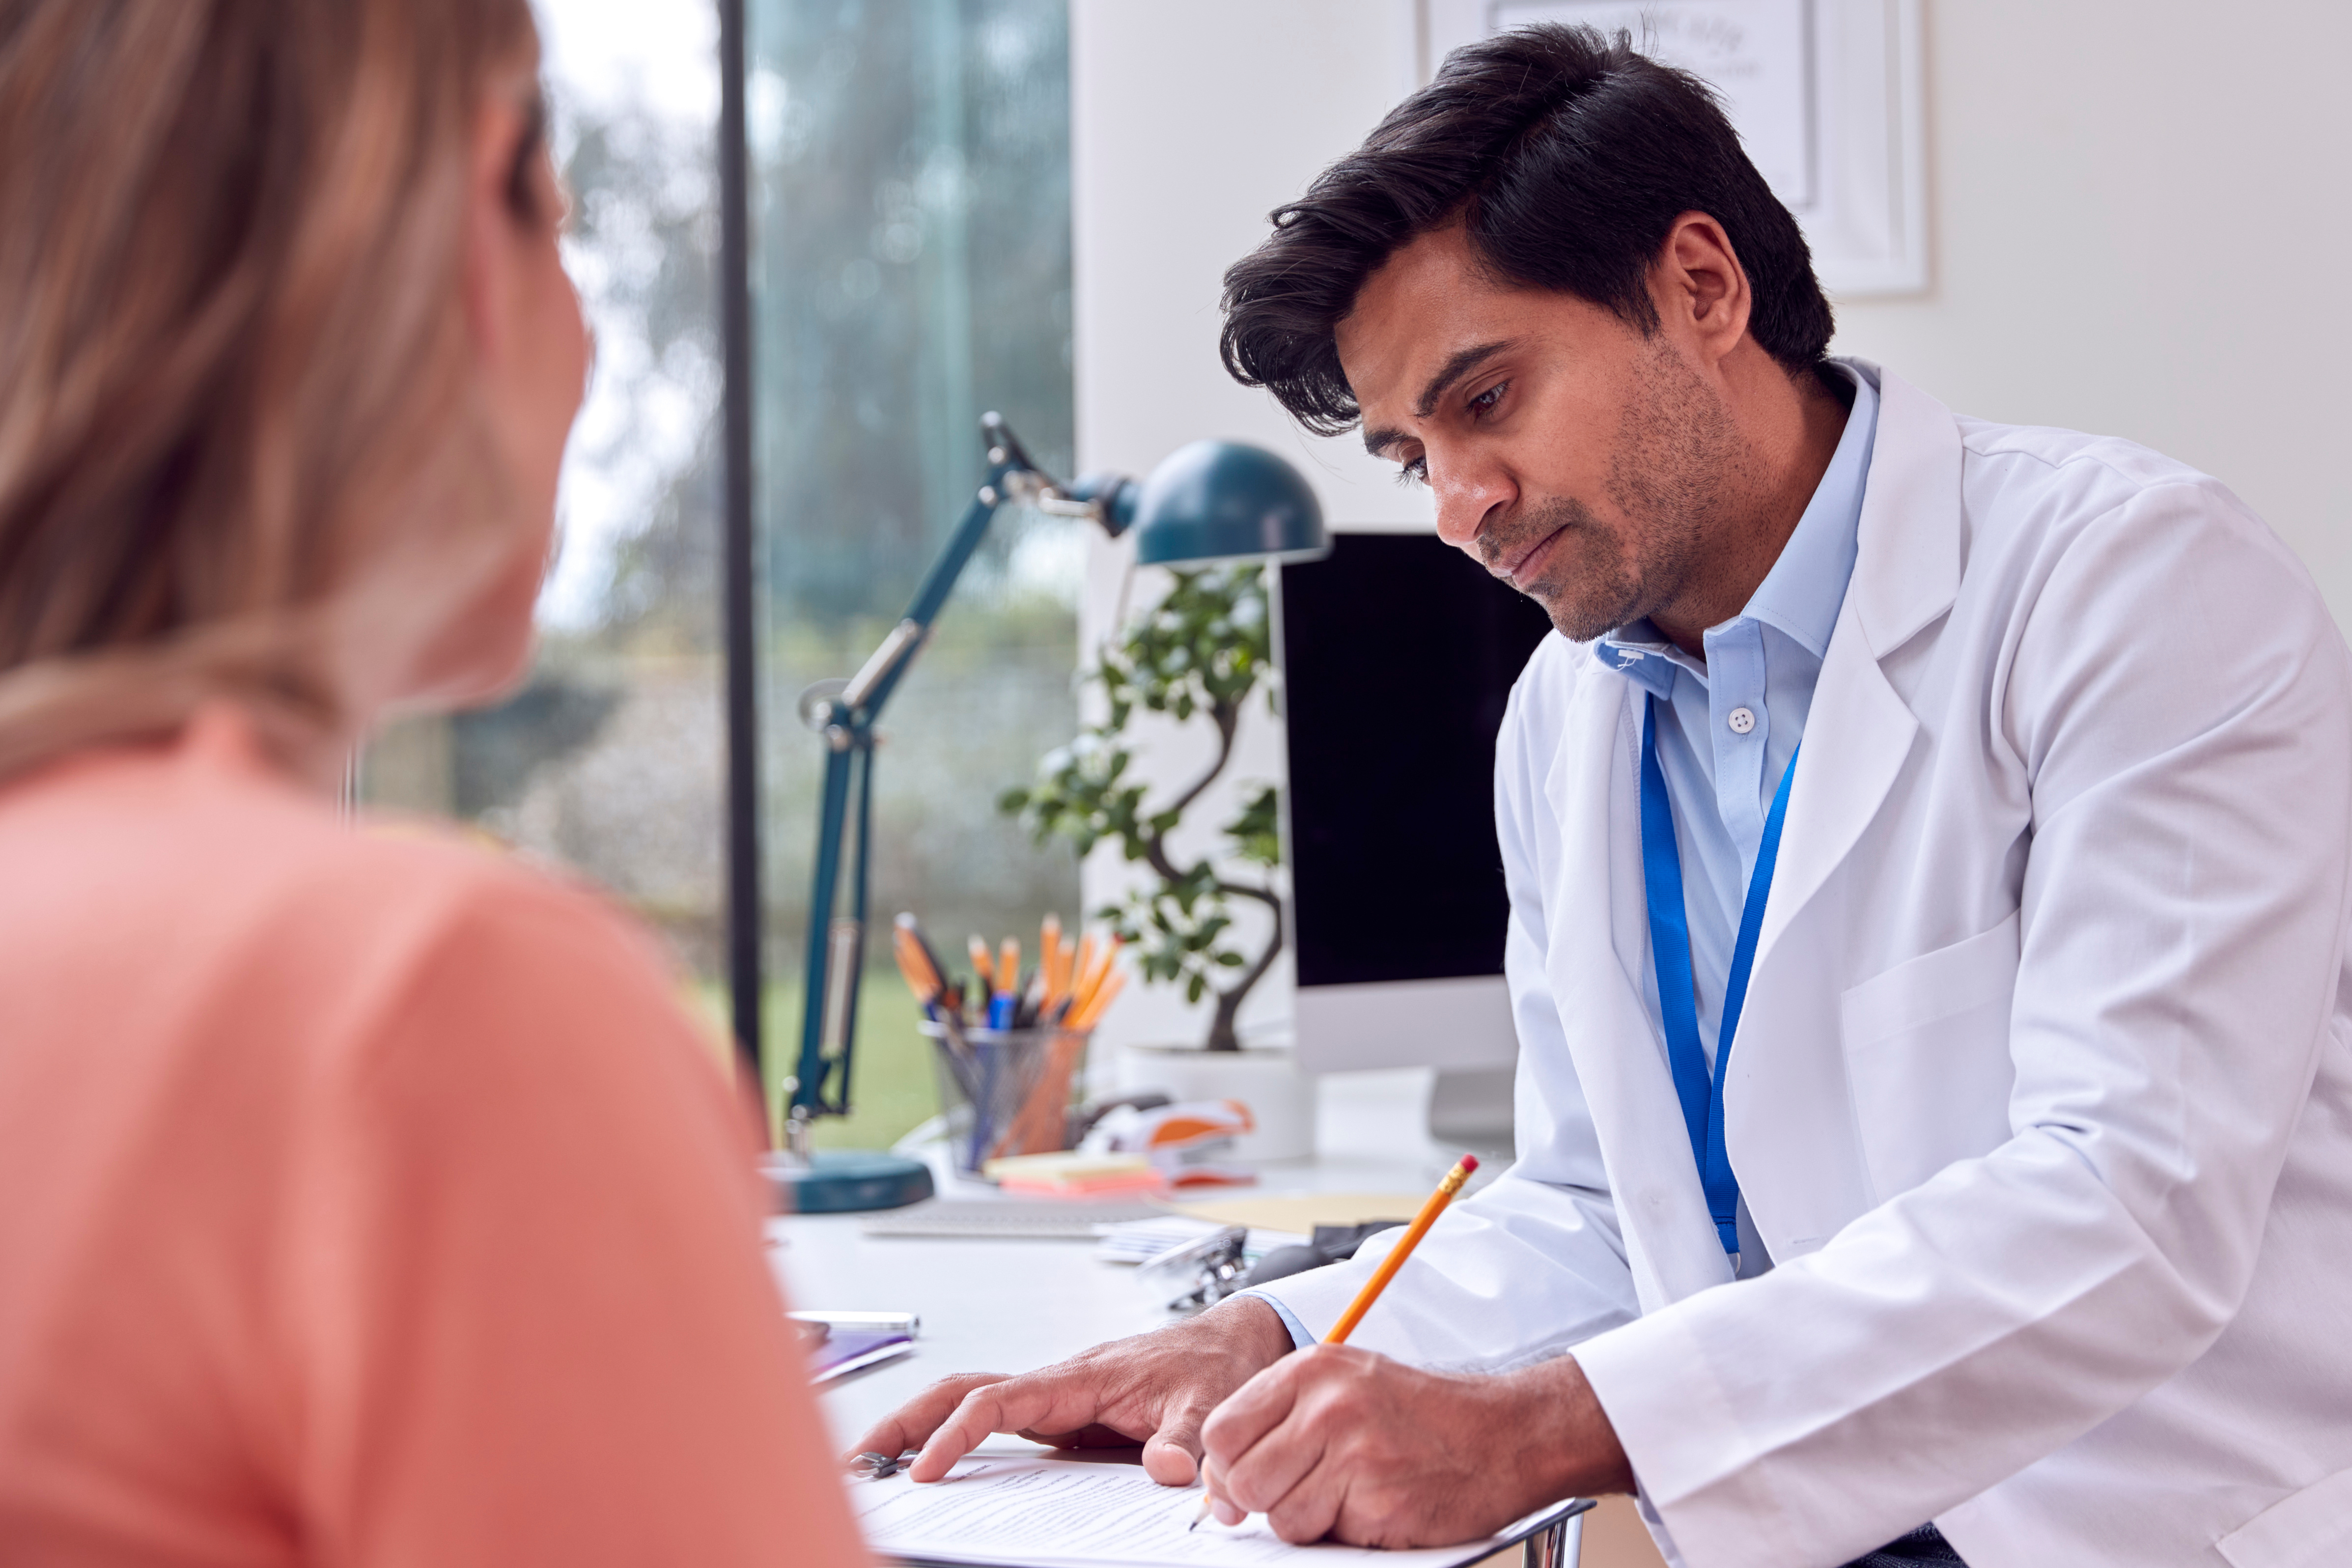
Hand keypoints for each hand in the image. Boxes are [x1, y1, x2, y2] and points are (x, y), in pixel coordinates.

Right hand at [846, 1294, 1296, 1485]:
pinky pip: (997, 1426)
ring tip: (878, 1463)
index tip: (925, 1469)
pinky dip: (957, 1440)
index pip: (997, 1400)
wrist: (1231, 1344)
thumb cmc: (1213, 1361)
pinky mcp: (1062, 1418)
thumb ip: (1185, 1437)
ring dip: (921, 1427)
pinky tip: (937, 1466)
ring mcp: (1054, 1400)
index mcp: (1079, 1376)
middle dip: (905, 1421)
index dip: (956, 1434)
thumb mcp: (1208, 1402)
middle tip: (860, 1458)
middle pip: (961, 1391)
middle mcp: (1056, 1384)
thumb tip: (1167, 1473)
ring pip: (970, 1403)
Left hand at [1199, 1347, 1630, 1547]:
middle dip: (1262, 1500)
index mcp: (1310, 1370)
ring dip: (1307, 1520)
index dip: (1225, 1468)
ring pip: (1280, 1517)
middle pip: (1242, 1479)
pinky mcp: (1379, 1501)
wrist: (1502, 1435)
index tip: (1242, 1483)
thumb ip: (1279, 1422)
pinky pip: (1325, 1537)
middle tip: (1302, 1491)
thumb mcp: (1344, 1387)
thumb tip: (1221, 1488)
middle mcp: (1327, 1405)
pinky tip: (1374, 1505)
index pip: (1220, 1430)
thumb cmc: (1420, 1416)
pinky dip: (1344, 1533)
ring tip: (1348, 1494)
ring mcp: (1353, 1453)